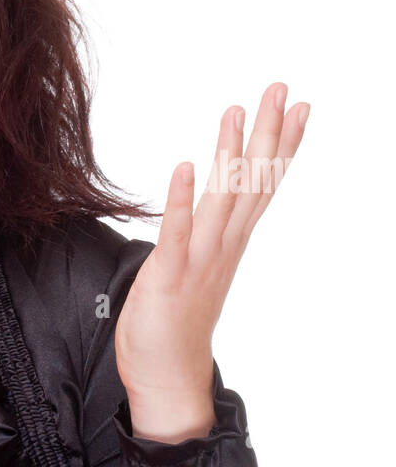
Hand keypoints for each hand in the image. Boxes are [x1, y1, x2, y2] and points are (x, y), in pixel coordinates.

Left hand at [114, 82, 308, 441]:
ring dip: (229, 154)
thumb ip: (204, 237)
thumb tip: (206, 208)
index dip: (281, 146)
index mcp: (229, 243)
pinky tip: (187, 166)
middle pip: (252, 183)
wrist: (167, 379)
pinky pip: (177, 232)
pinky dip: (182, 200)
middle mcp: (222, 247)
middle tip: (280, 88)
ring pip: (222, 198)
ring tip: (237, 110)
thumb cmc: (173, 325)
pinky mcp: (169, 275)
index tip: (299, 107)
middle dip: (266, 134)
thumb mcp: (196, 269)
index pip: (261, 186)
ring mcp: (199, 260)